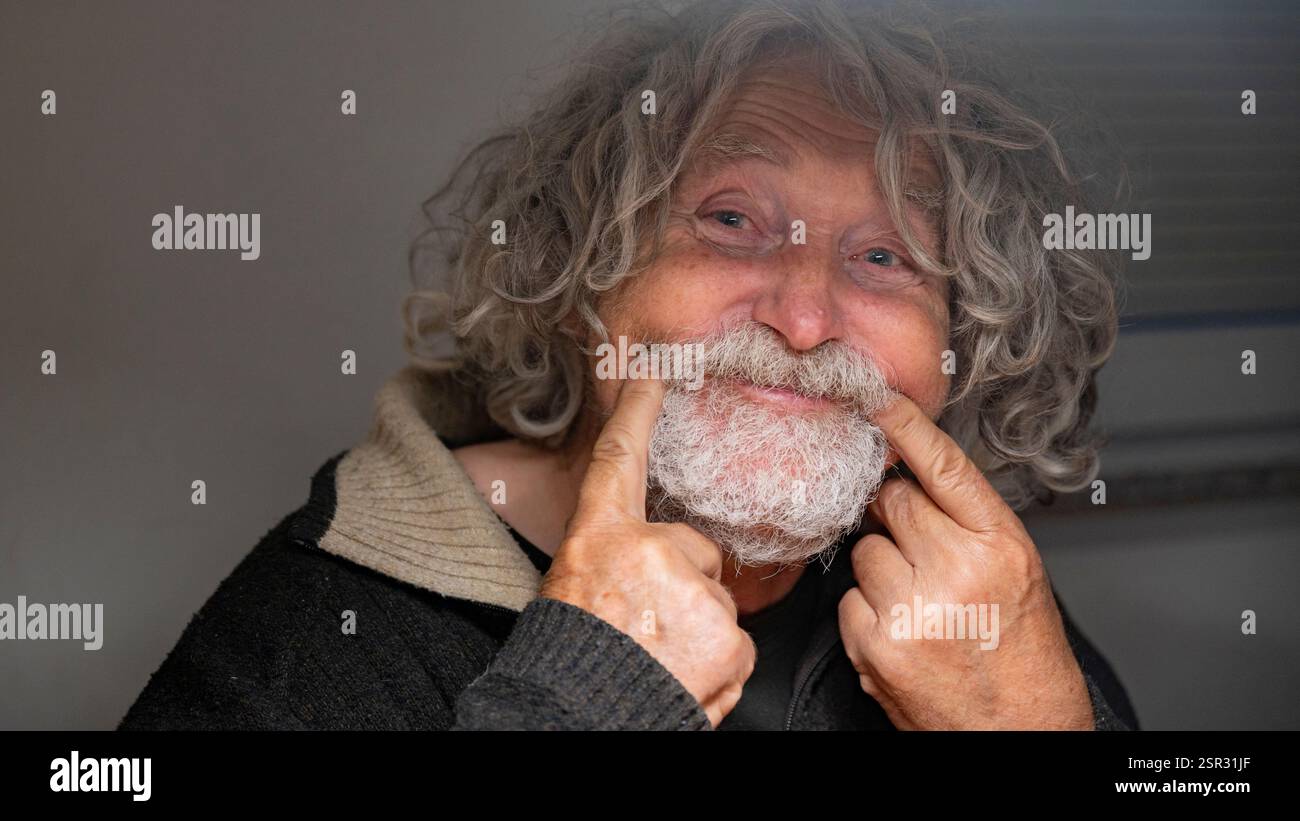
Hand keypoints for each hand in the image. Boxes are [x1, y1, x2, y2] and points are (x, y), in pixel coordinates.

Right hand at [539, 378, 755, 727]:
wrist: (573, 718)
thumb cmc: (570, 660)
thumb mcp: (572, 593)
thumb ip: (616, 564)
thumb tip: (652, 566)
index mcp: (598, 537)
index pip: (619, 460)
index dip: (638, 412)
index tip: (656, 373)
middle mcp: (647, 551)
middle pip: (694, 551)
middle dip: (684, 588)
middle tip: (647, 628)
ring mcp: (691, 591)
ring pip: (717, 603)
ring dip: (699, 632)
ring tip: (659, 660)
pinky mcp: (726, 634)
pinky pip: (736, 643)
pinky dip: (716, 666)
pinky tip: (680, 678)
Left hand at [837, 394, 1093, 728]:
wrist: (1021, 732)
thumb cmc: (1021, 651)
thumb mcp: (1015, 570)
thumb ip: (965, 520)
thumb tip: (906, 477)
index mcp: (1001, 546)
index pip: (943, 467)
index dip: (905, 426)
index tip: (875, 398)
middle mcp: (958, 571)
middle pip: (893, 504)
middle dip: (898, 521)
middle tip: (923, 555)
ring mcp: (912, 609)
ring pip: (865, 550)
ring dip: (883, 570)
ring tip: (920, 604)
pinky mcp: (877, 645)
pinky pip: (848, 600)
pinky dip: (867, 613)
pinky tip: (902, 633)